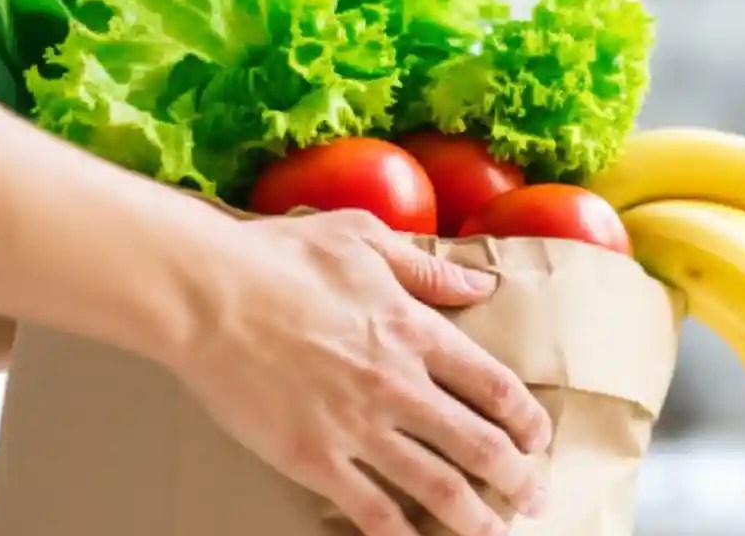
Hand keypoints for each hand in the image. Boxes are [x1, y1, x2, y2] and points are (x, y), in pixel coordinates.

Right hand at [168, 208, 550, 535]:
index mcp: (416, 332)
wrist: (206, 294)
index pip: (495, 386)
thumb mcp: (364, 238)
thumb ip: (428, 267)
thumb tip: (482, 282)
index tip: (538, 439)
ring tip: (496, 533)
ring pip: (436, 487)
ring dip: (475, 517)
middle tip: (533, 498)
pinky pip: (370, 510)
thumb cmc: (281, 257)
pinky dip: (402, 535)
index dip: (527, 419)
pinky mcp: (312, 458)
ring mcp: (357, 427)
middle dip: (516, 479)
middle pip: (478, 445)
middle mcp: (398, 385)